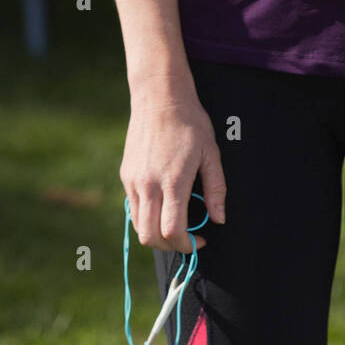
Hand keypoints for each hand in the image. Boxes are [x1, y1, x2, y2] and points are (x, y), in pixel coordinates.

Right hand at [120, 92, 226, 252]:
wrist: (159, 98)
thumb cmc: (190, 123)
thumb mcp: (211, 153)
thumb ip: (216, 189)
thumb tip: (219, 219)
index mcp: (172, 181)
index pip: (172, 231)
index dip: (187, 244)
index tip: (200, 241)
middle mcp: (148, 185)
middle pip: (150, 237)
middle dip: (170, 246)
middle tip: (187, 239)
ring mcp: (133, 181)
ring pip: (138, 226)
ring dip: (156, 234)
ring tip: (174, 225)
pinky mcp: (125, 175)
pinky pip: (133, 208)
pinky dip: (147, 217)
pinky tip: (162, 205)